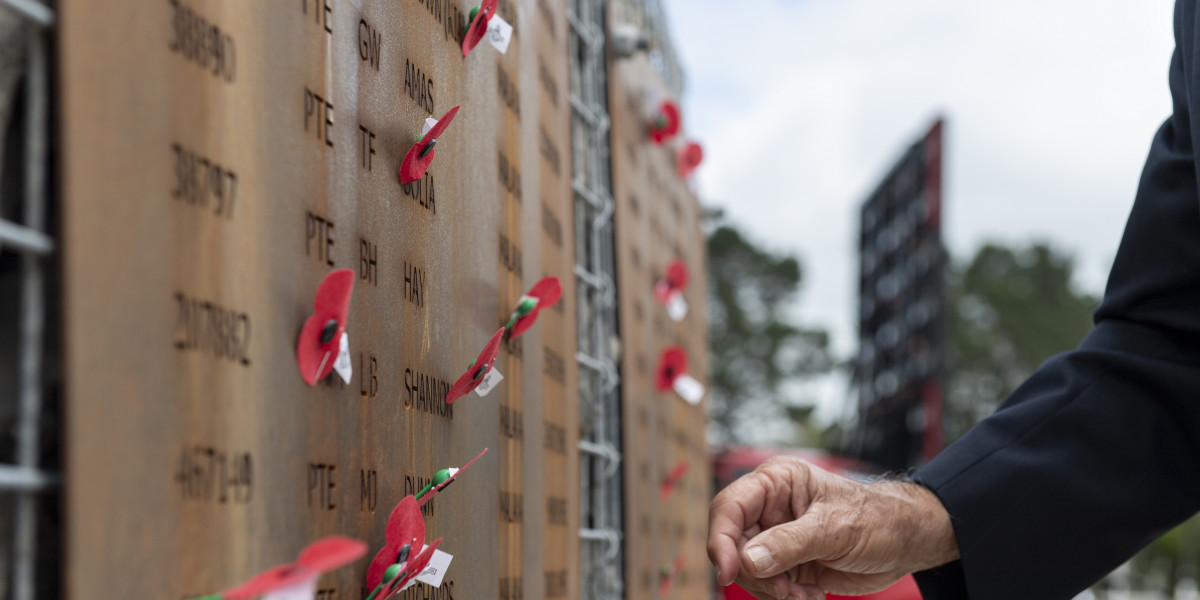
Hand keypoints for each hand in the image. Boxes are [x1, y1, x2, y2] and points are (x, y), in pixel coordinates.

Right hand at [707, 457, 958, 599]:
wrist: (906, 543)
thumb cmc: (877, 520)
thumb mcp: (835, 529)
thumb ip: (789, 543)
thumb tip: (747, 561)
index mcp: (776, 482)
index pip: (730, 506)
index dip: (720, 538)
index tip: (728, 572)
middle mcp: (769, 507)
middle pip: (732, 543)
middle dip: (753, 572)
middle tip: (783, 590)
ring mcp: (776, 537)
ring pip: (746, 569)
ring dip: (770, 589)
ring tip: (803, 595)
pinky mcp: (785, 563)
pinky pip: (766, 585)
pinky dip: (782, 597)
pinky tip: (810, 596)